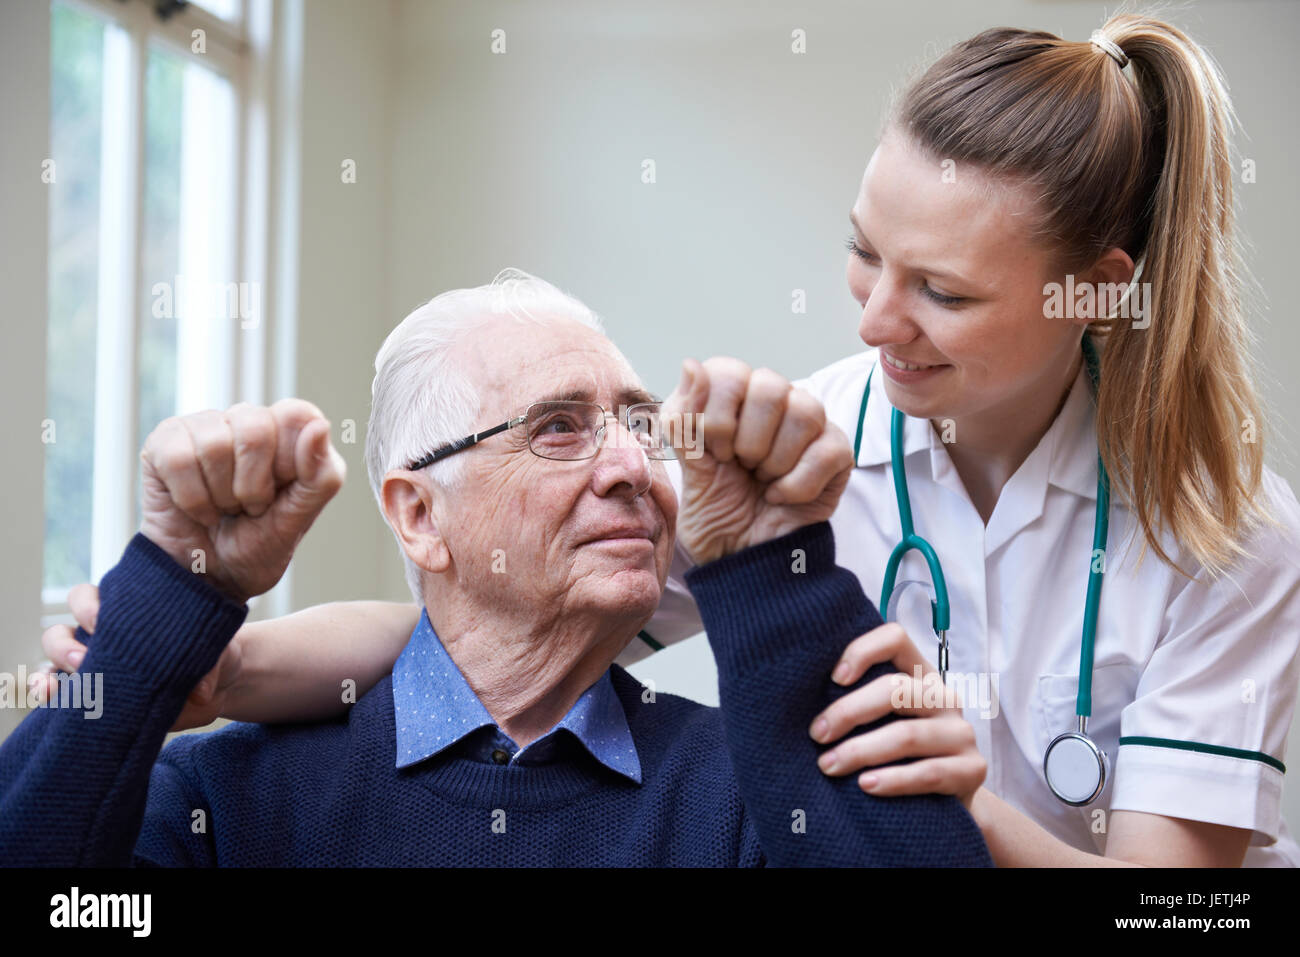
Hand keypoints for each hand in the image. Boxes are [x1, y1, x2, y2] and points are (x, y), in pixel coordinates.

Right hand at [32, 584, 241, 730]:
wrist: (218, 687)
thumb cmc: (213, 657)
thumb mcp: (218, 653)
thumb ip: (209, 664)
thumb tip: (199, 692)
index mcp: (126, 614)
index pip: (89, 599)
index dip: (87, 606)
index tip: (100, 619)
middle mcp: (101, 640)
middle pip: (61, 632)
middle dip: (65, 646)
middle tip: (86, 661)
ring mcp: (94, 670)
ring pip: (51, 667)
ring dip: (48, 676)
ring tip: (58, 688)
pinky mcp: (96, 701)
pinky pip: (61, 700)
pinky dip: (51, 701)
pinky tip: (52, 704)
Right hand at [139, 399, 345, 603]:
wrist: (209, 579)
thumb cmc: (258, 544)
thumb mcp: (301, 517)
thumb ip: (322, 474)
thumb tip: (320, 426)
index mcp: (288, 430)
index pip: (297, 414)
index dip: (289, 463)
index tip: (281, 492)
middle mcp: (247, 419)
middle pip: (255, 428)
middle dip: (254, 487)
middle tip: (249, 507)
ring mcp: (204, 426)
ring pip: (214, 445)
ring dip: (221, 496)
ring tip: (223, 508)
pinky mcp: (165, 442)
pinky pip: (179, 459)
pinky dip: (192, 499)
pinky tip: (198, 509)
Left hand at [662, 358, 852, 563]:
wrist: (746, 562)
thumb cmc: (717, 514)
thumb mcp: (689, 471)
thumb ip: (684, 421)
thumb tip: (691, 364)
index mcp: (730, 400)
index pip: (727, 371)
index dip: (717, 416)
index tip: (714, 453)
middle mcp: (770, 403)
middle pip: (770, 385)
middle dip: (748, 439)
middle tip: (740, 467)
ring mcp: (808, 426)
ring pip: (804, 410)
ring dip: (774, 461)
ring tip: (762, 481)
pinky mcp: (837, 453)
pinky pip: (826, 450)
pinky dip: (797, 484)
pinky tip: (781, 498)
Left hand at [808, 623, 985, 809]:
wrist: (946, 803)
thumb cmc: (896, 754)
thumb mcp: (880, 721)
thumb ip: (857, 701)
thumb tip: (794, 693)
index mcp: (920, 675)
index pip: (896, 639)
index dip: (863, 650)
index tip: (833, 677)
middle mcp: (945, 697)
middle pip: (896, 690)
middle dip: (848, 712)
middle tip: (816, 734)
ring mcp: (962, 733)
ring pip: (907, 735)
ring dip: (860, 751)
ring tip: (828, 766)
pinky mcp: (972, 770)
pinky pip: (928, 773)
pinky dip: (892, 780)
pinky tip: (864, 786)